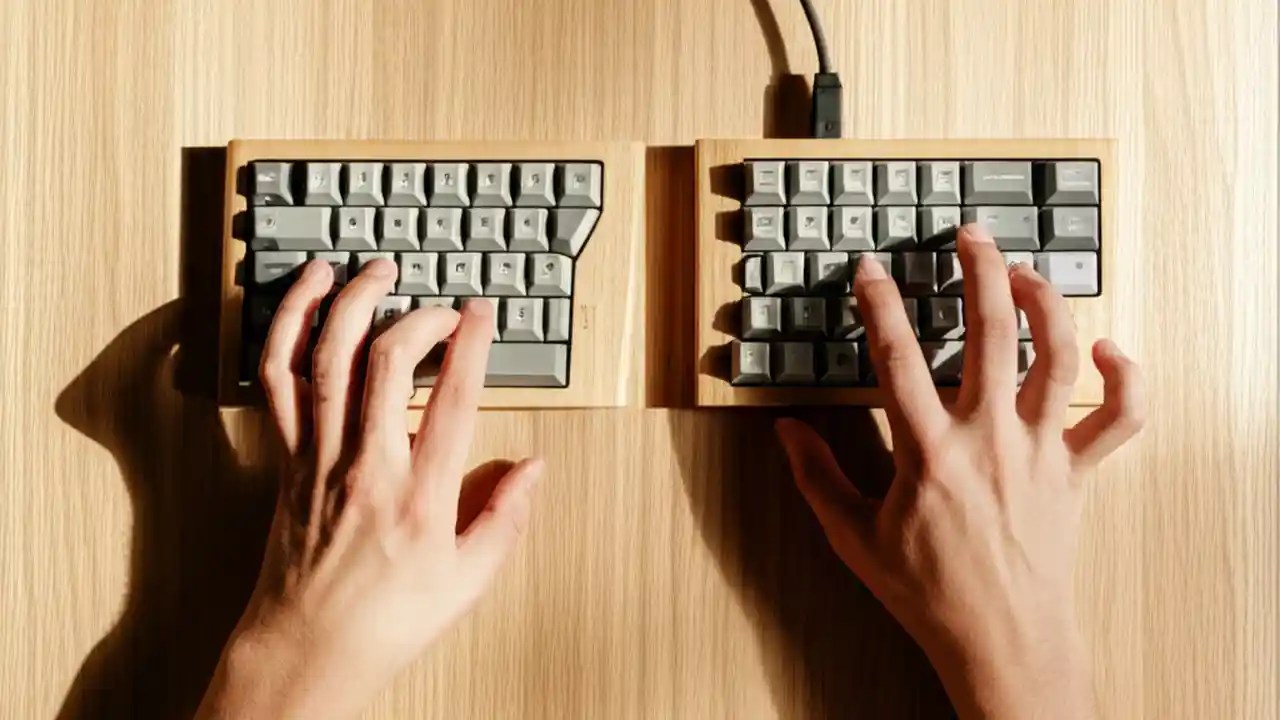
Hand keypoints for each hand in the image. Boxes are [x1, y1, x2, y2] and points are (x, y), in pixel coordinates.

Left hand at [197, 259, 542, 719]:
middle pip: (388, 363)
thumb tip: (534, 467)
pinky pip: (279, 381)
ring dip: (348, 304)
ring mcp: (318, 457)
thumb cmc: (386, 620)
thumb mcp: (468, 580)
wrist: (306, 648)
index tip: (481, 313)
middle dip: (417, 316)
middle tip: (439, 303)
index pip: (454, 400)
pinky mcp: (286, 458)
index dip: (471, 344)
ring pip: (327, 360)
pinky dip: (286, 331)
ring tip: (368, 270)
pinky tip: (304, 301)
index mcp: (421, 497)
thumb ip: (505, 517)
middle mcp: (367, 466)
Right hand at [777, 225, 1143, 718]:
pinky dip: (1126, 377)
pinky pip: (1119, 418)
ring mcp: (1040, 451)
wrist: (1001, 639)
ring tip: (1027, 272)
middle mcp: (989, 438)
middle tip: (968, 235)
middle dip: (979, 270)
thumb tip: (786, 432)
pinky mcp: (1076, 471)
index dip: (878, 302)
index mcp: (929, 451)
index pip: (896, 355)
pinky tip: (1109, 348)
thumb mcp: (853, 537)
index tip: (869, 268)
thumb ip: (816, 478)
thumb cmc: (929, 592)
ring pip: (1057, 356)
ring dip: (1047, 303)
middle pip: (991, 332)